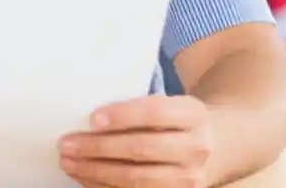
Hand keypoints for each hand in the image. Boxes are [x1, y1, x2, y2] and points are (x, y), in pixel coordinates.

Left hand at [57, 95, 215, 187]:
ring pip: (136, 179)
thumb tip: (87, 118)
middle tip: (66, 144)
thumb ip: (139, 108)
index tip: (92, 118)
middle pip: (141, 149)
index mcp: (193, 114)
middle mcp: (196, 148)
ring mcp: (190, 180)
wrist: (219, 147)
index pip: (155, 112)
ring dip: (95, 171)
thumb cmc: (179, 122)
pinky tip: (84, 177)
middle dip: (98, 148)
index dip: (122, 116)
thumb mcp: (172, 104)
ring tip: (68, 162)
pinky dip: (103, 186)